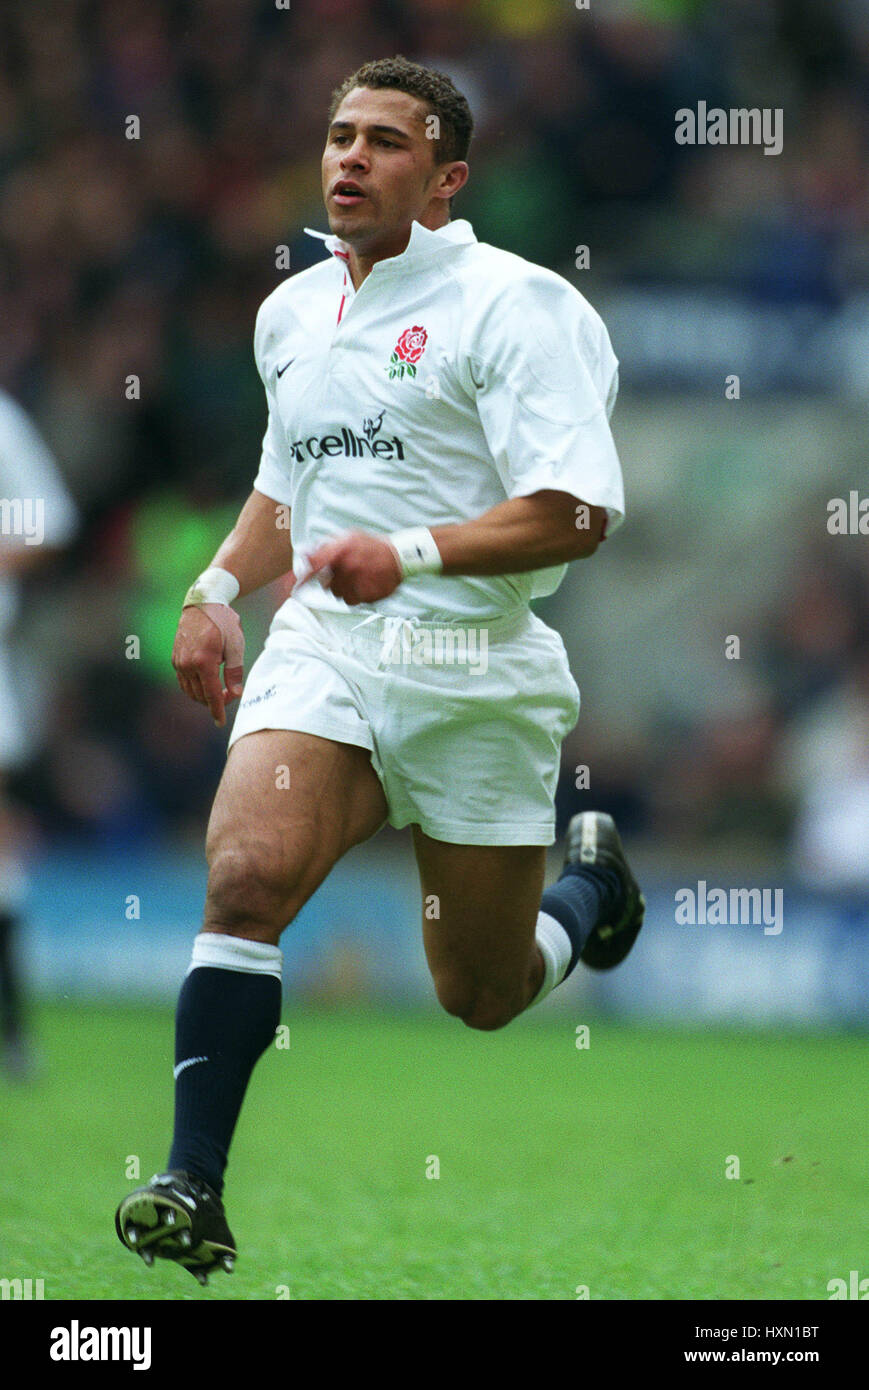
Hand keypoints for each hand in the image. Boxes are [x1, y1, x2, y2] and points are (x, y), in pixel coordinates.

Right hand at [172, 603, 244, 726]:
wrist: (203, 603)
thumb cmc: (223, 623)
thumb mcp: (236, 646)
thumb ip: (235, 672)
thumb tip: (236, 694)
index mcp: (204, 662)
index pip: (211, 694)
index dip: (217, 711)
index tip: (220, 723)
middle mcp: (187, 664)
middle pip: (200, 696)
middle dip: (214, 702)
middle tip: (230, 695)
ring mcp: (179, 662)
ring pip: (190, 691)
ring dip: (204, 696)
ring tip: (220, 690)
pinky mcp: (175, 658)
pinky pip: (184, 681)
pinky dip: (194, 687)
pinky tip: (206, 682)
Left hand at [294, 531, 402, 604]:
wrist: (400, 556)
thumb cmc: (372, 546)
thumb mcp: (348, 537)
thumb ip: (325, 546)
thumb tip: (304, 554)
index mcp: (342, 550)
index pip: (314, 566)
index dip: (302, 579)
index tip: (296, 588)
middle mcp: (349, 567)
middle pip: (325, 584)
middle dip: (330, 580)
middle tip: (342, 573)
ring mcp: (359, 582)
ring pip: (337, 594)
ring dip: (342, 588)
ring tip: (355, 578)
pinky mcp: (368, 595)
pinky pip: (351, 601)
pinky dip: (353, 596)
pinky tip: (361, 586)